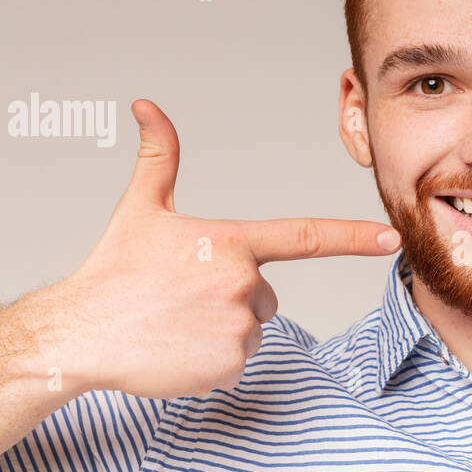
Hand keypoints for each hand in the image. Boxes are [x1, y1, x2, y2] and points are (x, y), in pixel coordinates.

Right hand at [48, 100, 399, 397]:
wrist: (79, 334)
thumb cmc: (112, 270)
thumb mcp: (139, 208)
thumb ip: (159, 156)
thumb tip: (146, 106)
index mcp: (230, 242)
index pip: (306, 237)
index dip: (353, 237)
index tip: (392, 239)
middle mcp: (242, 284)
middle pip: (266, 292)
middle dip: (233, 295)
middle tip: (183, 296)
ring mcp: (237, 328)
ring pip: (253, 327)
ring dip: (223, 326)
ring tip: (176, 321)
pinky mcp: (230, 365)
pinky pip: (239, 359)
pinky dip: (213, 357)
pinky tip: (178, 347)